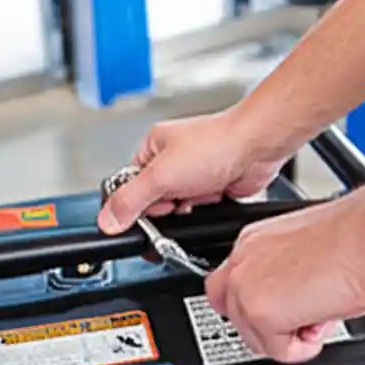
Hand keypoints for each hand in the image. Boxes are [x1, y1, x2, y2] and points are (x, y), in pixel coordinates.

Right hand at [97, 109, 289, 233]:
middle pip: (153, 202)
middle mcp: (172, 161)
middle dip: (166, 208)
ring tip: (199, 195)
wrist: (257, 147)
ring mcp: (193, 177)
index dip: (135, 204)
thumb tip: (107, 221)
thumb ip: (130, 200)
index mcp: (152, 148)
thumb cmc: (216, 144)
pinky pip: (199, 213)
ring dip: (188, 210)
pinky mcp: (212, 191)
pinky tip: (212, 200)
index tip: (144, 212)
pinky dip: (205, 212)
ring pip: (177, 211)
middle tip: (175, 202)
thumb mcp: (161, 175)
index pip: (128, 186)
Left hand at [205, 195, 364, 363]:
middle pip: (236, 316)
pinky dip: (302, 349)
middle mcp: (242, 262)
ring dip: (289, 338)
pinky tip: (322, 323)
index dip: (258, 307)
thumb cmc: (355, 238)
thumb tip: (296, 308)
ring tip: (320, 316)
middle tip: (306, 319)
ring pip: (256, 338)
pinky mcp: (260, 314)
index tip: (280, 313)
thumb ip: (286, 282)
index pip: (231, 286)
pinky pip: (277, 351)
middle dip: (272, 326)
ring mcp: (245, 289)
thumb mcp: (307, 258)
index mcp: (254, 242)